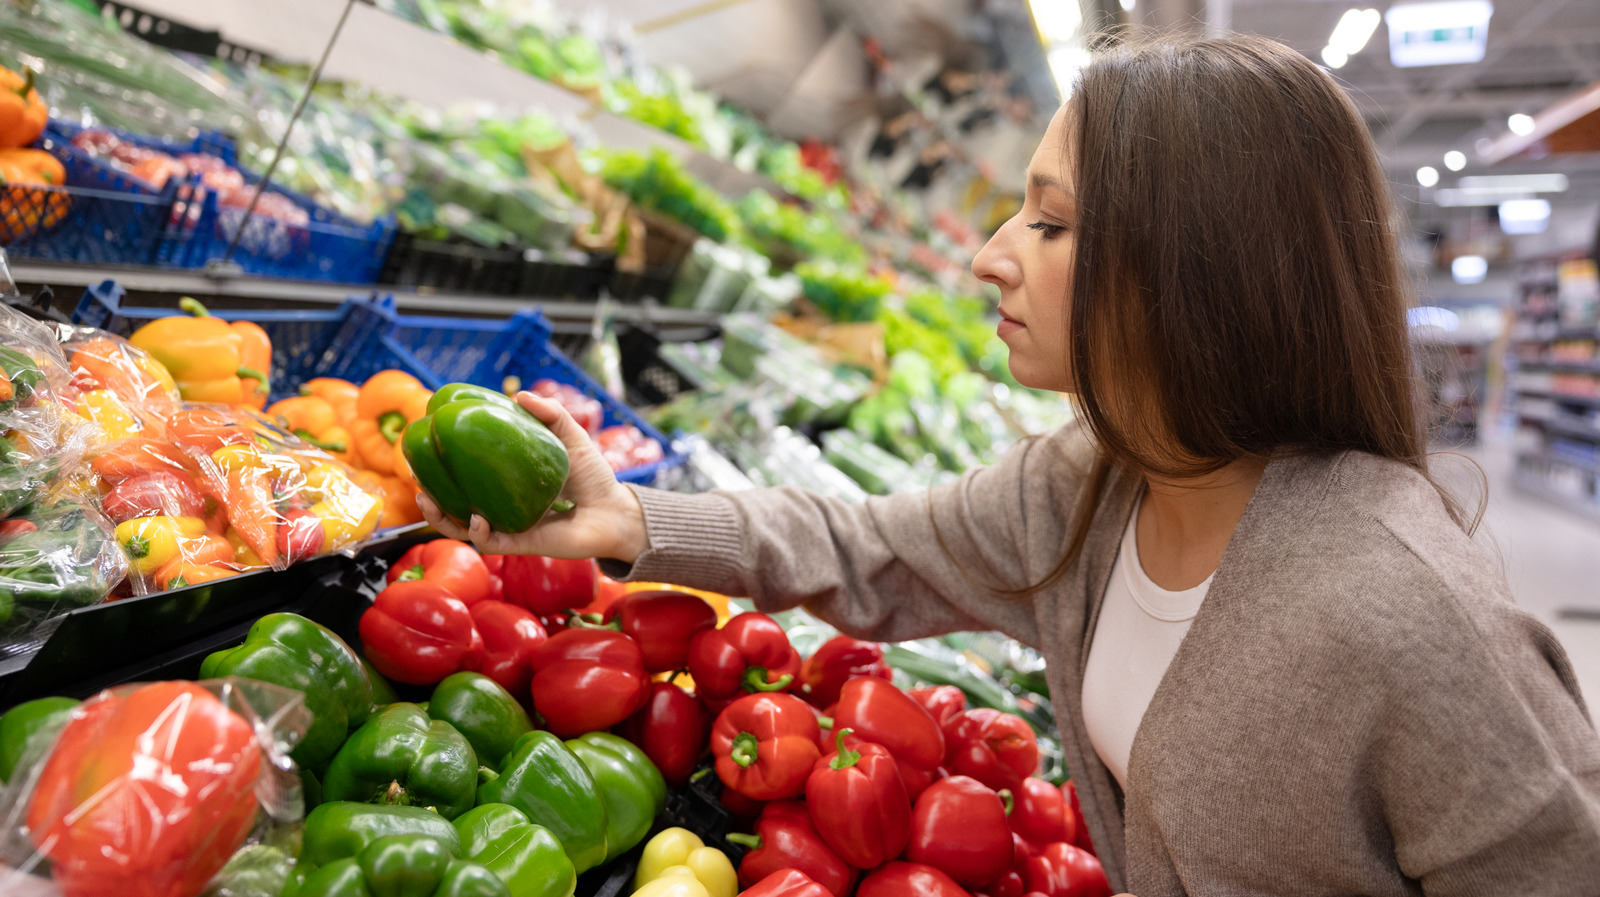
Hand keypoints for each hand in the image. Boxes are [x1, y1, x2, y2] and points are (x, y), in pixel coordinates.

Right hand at [417, 392, 646, 561]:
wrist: (616, 511)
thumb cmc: (595, 477)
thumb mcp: (572, 438)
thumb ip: (551, 415)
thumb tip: (520, 396)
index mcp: (508, 483)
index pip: (469, 478)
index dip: (445, 468)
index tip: (428, 449)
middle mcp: (504, 507)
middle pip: (456, 507)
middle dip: (431, 499)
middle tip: (417, 480)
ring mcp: (510, 526)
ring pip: (464, 529)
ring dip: (442, 519)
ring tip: (428, 501)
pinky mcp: (522, 543)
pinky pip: (491, 543)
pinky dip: (479, 533)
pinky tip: (476, 519)